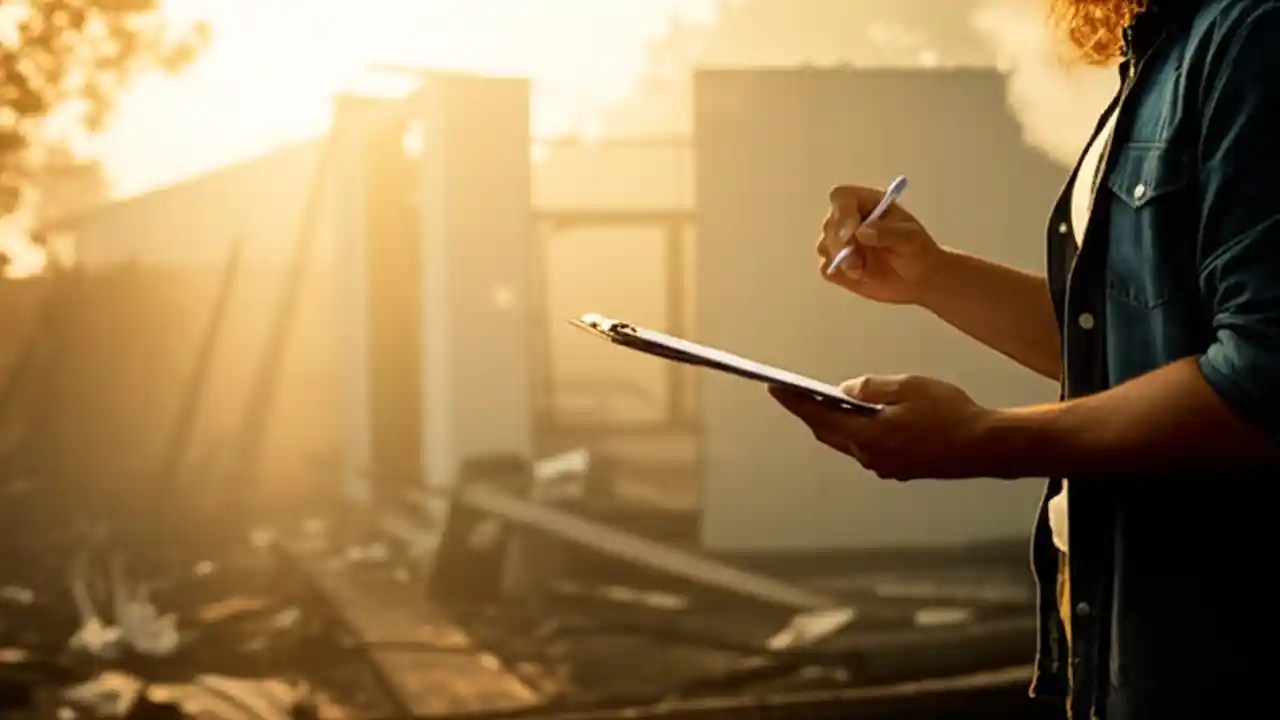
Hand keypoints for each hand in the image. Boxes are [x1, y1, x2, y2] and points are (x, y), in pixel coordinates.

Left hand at [769, 375, 997, 480]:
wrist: (986, 446)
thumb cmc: (951, 413)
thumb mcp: (907, 386)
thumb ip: (871, 387)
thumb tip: (846, 390)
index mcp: (868, 436)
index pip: (819, 416)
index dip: (794, 402)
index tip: (775, 389)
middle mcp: (871, 456)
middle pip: (829, 433)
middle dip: (811, 413)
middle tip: (795, 394)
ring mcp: (885, 466)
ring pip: (849, 442)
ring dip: (837, 423)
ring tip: (828, 401)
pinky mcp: (900, 468)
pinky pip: (868, 448)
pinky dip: (859, 432)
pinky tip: (865, 418)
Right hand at [818, 185, 947, 304]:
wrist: (921, 280)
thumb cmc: (918, 251)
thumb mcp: (911, 239)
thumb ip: (889, 233)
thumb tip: (860, 232)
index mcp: (867, 204)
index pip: (842, 197)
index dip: (842, 212)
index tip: (852, 231)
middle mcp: (850, 220)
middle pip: (830, 223)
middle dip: (839, 243)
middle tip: (856, 260)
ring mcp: (842, 244)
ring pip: (824, 246)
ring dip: (839, 259)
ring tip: (861, 270)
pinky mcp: (839, 266)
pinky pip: (827, 268)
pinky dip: (838, 273)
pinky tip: (859, 276)